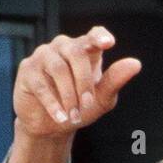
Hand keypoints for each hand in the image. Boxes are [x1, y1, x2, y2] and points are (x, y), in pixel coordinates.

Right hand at [13, 27, 141, 138]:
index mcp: (84, 51)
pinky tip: (61, 118)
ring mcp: (43, 56)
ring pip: (58, 68)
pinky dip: (53, 103)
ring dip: (69, 96)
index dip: (99, 36)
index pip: (92, 36)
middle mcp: (63, 48)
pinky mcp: (27, 70)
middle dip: (84, 82)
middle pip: (76, 52)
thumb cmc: (78, 108)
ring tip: (74, 117)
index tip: (108, 43)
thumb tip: (135, 64)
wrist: (51, 126)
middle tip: (87, 106)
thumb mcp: (100, 98)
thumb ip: (115, 81)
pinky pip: (41, 84)